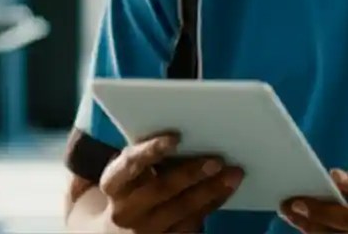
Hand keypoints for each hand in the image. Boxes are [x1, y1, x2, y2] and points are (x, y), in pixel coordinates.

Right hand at [98, 133, 243, 232]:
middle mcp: (126, 211)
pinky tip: (227, 189)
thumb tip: (180, 125)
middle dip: (191, 173)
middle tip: (217, 158)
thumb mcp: (124, 171)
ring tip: (235, 172)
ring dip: (211, 190)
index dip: (150, 151)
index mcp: (113, 185)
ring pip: (182, 210)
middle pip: (161, 190)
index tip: (175, 137)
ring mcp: (146, 230)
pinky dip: (213, 203)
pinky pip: (193, 224)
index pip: (129, 165)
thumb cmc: (125, 189)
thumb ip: (143, 154)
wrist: (112, 233)